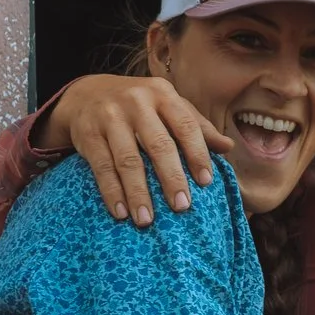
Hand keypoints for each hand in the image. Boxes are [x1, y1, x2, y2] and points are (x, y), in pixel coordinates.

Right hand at [43, 73, 232, 226]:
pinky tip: (121, 212)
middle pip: (158, 145)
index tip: (206, 182)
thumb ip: (197, 125)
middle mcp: (136, 103)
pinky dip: (112, 192)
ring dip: (138, 193)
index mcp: (162, 95)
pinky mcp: (88, 134)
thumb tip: (228, 147)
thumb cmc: (139, 105)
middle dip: (171, 178)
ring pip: (127, 160)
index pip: (185, 125)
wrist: (86, 94)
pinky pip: (101, 167)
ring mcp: (110, 118)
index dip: (197, 153)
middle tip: (182, 207)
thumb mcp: (168, 105)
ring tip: (147, 220)